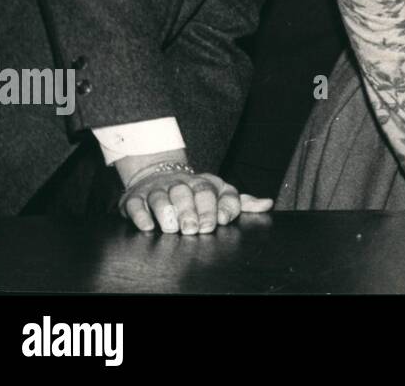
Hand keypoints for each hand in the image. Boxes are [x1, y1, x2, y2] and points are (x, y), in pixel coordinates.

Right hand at [119, 169, 271, 233]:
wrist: (157, 175)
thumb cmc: (194, 192)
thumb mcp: (219, 194)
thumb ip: (242, 202)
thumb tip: (268, 204)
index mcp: (207, 183)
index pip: (220, 190)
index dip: (222, 205)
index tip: (222, 221)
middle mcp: (184, 183)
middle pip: (192, 191)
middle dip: (194, 210)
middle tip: (196, 229)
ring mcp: (159, 189)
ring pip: (164, 196)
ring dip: (169, 212)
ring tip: (174, 228)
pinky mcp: (136, 198)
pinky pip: (137, 204)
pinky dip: (142, 215)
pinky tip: (149, 226)